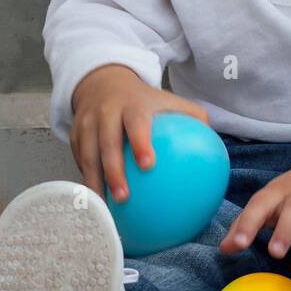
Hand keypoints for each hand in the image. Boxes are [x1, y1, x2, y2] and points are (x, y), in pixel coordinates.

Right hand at [70, 64, 209, 202]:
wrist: (103, 82)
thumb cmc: (142, 100)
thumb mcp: (166, 99)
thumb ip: (191, 116)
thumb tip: (216, 144)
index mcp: (132, 105)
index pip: (136, 123)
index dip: (140, 142)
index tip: (148, 165)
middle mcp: (106, 112)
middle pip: (106, 142)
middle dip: (113, 170)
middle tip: (124, 197)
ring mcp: (87, 123)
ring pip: (87, 155)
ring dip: (95, 181)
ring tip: (105, 208)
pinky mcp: (74, 134)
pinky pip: (78, 160)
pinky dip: (85, 179)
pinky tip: (95, 202)